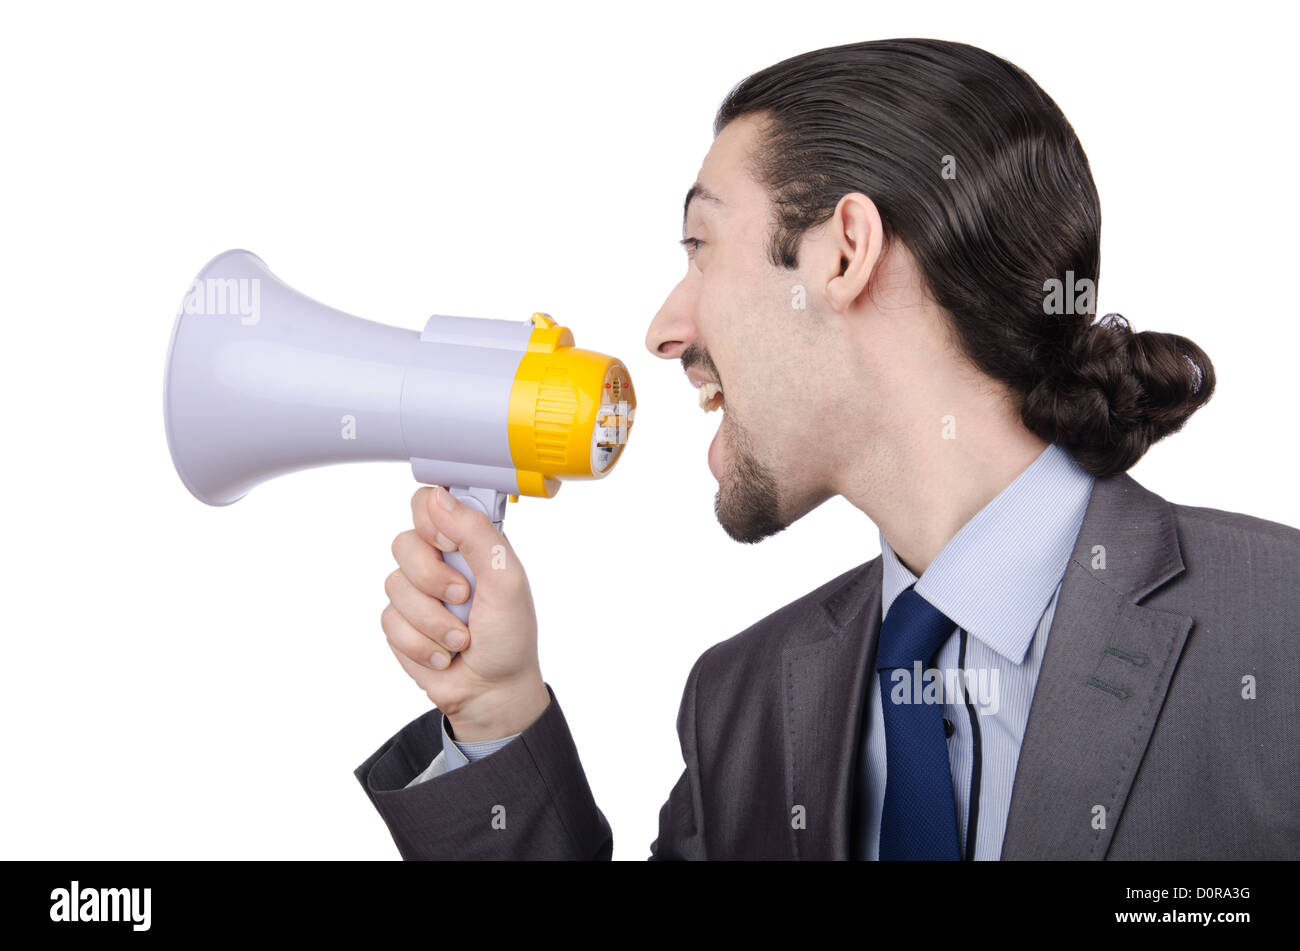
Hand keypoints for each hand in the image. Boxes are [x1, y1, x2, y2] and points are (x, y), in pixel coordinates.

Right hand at [382, 485, 549, 739]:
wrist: (492, 692)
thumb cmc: (509, 637)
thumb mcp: (507, 580)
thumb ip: (477, 533)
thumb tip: (439, 497)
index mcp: (467, 542)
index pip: (428, 503)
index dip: (430, 519)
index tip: (448, 543)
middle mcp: (438, 561)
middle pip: (404, 543)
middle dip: (432, 578)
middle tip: (463, 599)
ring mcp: (416, 592)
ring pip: (394, 585)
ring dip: (432, 620)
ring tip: (461, 638)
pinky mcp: (400, 623)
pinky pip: (390, 620)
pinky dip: (421, 643)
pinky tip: (444, 654)